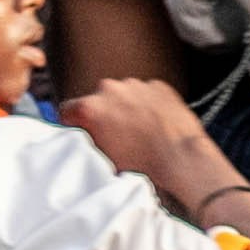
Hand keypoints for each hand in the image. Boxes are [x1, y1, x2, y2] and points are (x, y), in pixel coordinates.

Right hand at [63, 74, 231, 212]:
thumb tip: (85, 135)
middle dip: (103, 114)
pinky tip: (155, 123)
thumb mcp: (103, 158)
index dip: (73, 123)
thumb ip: (88, 140)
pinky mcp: (158, 85)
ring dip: (126, 107)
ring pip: (123, 94)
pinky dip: (148, 104)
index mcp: (91, 108)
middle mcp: (110, 89)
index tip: (80, 130)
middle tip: (116, 134)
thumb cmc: (143, 164)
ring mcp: (136, 85)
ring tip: (140, 130)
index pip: (67, 110)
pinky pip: (146, 92)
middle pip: (97, 100)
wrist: (181, 159)